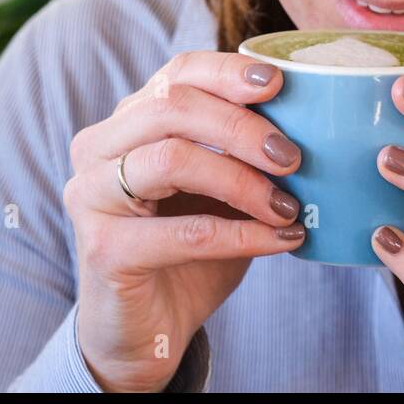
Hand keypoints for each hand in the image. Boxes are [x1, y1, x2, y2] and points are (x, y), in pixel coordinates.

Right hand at [64, 52, 305, 391]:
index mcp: (126, 122)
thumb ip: (240, 151)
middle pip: (172, 106)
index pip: (175, 73)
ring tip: (288, 205)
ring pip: (172, 160)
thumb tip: (311, 119)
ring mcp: (92, 196)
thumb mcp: (217, 189)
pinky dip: (242, 234)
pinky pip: (185, 232)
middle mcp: (98, 148)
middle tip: (294, 157)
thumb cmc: (187, 251)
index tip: (279, 84)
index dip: (227, 71)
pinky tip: (281, 240)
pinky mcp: (103, 249)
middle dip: (242, 126)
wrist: (145, 332)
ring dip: (243, 180)